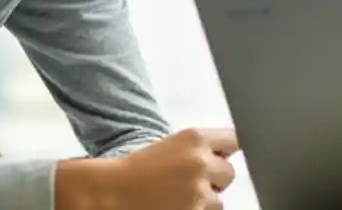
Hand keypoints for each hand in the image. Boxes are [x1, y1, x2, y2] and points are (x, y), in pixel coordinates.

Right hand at [56, 128, 239, 209]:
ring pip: (218, 200)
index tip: (222, 159)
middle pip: (229, 173)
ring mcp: (198, 192)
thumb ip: (200, 149)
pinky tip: (175, 207)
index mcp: (195, 138)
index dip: (226, 153)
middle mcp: (200, 162)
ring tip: (177, 200)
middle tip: (187, 185)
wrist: (107, 193)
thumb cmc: (134, 171)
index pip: (234, 140)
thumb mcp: (172, 147)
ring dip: (204, 202)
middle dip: (214, 180)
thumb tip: (226, 157)